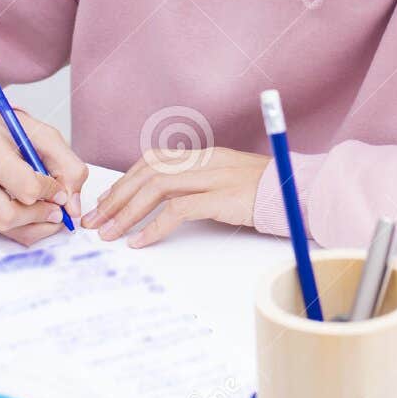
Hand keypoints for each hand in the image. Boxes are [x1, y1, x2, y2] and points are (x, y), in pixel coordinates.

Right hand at [0, 111, 88, 245]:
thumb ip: (69, 167)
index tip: (59, 188)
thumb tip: (72, 208)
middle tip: (57, 209)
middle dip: (41, 216)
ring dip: (36, 225)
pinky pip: (0, 232)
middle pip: (7, 216)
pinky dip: (24, 227)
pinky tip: (30, 209)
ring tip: (48, 209)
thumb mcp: (45, 136)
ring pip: (5, 228)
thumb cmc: (10, 133)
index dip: (50, 192)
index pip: (24, 186)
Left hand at [83, 147, 269, 246]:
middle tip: (95, 221)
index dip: (125, 180)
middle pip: (147, 172)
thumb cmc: (269, 192)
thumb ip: (203, 185)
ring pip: (156, 188)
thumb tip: (171, 205)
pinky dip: (154, 226)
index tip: (106, 201)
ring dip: (126, 212)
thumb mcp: (230, 182)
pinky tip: (140, 242)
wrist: (301, 190)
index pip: (152, 160)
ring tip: (109, 234)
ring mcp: (213, 176)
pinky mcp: (222, 197)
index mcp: (204, 155)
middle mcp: (204, 161)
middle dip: (115, 197)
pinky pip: (178, 210)